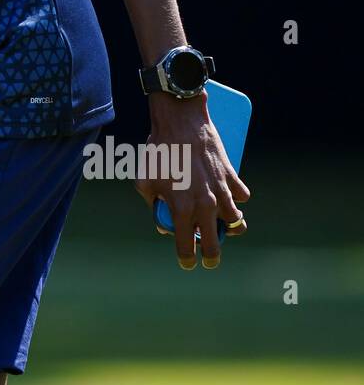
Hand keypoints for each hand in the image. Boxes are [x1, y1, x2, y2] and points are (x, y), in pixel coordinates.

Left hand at [133, 92, 249, 268]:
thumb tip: (163, 222)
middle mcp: (205, 205)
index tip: (188, 264)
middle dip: (212, 255)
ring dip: (230, 227)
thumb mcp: (144, 180)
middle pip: (215, 243)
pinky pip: (241, 196)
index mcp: (181, 209)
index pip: (186, 247)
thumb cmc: (158, 150)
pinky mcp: (232, 176)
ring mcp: (222, 191)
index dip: (187, 259)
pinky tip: (229, 197)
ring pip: (236, 223)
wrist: (180, 121)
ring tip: (223, 226)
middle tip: (209, 258)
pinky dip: (236, 199)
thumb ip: (153, 205)